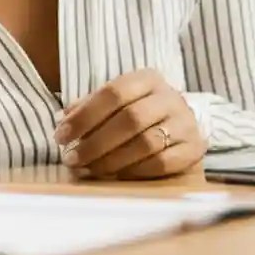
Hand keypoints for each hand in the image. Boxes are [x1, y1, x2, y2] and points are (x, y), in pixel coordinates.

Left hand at [54, 70, 205, 178]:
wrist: (180, 128)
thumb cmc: (138, 113)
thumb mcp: (114, 103)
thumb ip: (88, 108)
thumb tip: (62, 120)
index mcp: (147, 79)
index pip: (113, 93)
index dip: (84, 116)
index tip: (61, 136)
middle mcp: (170, 97)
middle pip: (130, 119)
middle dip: (95, 142)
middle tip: (71, 158)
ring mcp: (186, 123)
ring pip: (146, 143)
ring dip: (111, 159)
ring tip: (88, 168)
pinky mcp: (194, 148)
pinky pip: (162, 163)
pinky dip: (134, 170)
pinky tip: (115, 175)